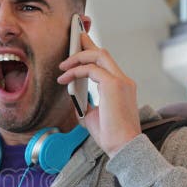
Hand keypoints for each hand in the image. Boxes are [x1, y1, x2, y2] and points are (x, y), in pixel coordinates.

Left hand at [57, 32, 140, 156]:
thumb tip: (72, 93)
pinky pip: (91, 69)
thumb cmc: (110, 136)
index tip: (80, 45)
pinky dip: (75, 71)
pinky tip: (64, 78)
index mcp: (122, 86)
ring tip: (62, 66)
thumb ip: (85, 102)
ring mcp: (121, 81)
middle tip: (72, 39)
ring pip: (98, 56)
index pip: (106, 63)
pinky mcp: (114, 85)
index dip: (92, 52)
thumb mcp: (92, 115)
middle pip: (103, 53)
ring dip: (78, 57)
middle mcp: (123, 80)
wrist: (122, 147)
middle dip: (86, 44)